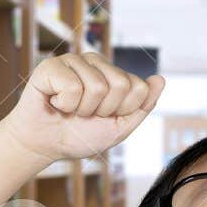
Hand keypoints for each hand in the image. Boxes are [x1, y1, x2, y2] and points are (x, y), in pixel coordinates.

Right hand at [0, 51, 164, 164]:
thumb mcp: (119, 127)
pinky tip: (55, 102)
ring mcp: (74, 60)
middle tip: (85, 114)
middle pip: (120, 84)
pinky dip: (64, 105)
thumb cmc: (80, 135)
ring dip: (82, 109)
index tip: (104, 117)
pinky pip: (72, 86)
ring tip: (69, 109)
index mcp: (114, 74)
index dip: (122, 110)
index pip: (138, 87)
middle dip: (104, 110)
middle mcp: (95, 62)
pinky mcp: (52, 65)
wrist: (45, 145)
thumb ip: (142, 105)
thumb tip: (160, 79)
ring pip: (97, 86)